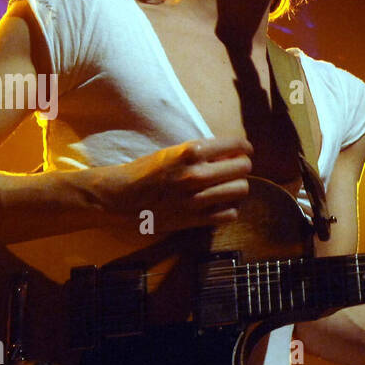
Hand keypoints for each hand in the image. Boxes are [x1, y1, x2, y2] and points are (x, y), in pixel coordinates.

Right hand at [101, 137, 253, 232]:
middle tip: (237, 168)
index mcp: (190, 152)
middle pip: (243, 168)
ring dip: (237, 187)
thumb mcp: (171, 152)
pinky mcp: (194, 219)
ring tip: (228, 186)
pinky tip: (220, 204)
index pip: (235, 145)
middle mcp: (196, 174)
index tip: (244, 149)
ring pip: (240, 190)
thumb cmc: (144, 171)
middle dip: (242, 166)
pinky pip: (230, 214)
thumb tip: (227, 153)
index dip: (243, 147)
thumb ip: (199, 153)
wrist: (119, 198)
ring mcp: (197, 198)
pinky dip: (229, 209)